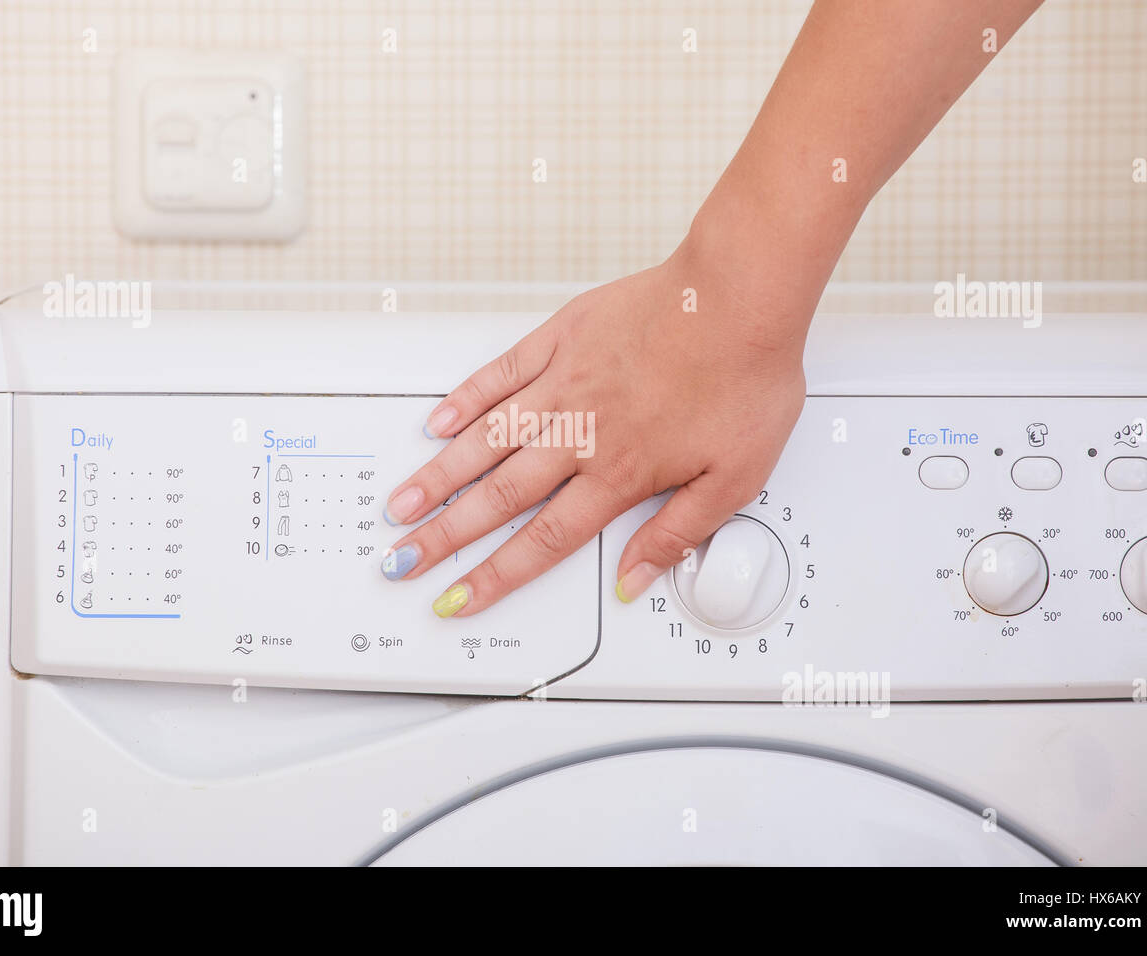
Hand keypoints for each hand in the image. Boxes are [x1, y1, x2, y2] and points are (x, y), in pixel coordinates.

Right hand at [379, 234, 809, 616]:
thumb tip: (635, 579)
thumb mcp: (734, 477)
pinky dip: (466, 399)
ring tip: (401, 502)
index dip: (496, 575)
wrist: (739, 295)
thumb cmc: (745, 378)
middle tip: (403, 558)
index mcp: (619, 472)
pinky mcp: (561, 337)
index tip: (459, 597)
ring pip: (487, 441)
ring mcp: (563, 382)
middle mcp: (579, 432)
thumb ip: (676, 533)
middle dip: (445, 535)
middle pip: (498, 497)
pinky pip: (500, 374)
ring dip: (440, 476)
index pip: (544, 540)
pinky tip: (440, 421)